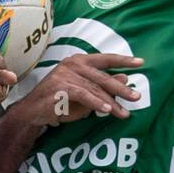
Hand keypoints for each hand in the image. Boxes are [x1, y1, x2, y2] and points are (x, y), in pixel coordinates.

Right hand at [16, 52, 143, 127]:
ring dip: (111, 102)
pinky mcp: (59, 86)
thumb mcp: (86, 95)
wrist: (32, 112)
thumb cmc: (60, 102)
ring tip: (123, 113)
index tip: (141, 63)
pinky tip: (106, 110)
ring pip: (94, 88)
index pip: (105, 59)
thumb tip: (125, 80)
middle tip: (136, 97)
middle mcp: (72, 64)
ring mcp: (65, 74)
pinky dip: (96, 103)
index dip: (123, 60)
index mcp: (79, 61)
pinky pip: (83, 95)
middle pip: (102, 76)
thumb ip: (103, 87)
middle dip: (121, 88)